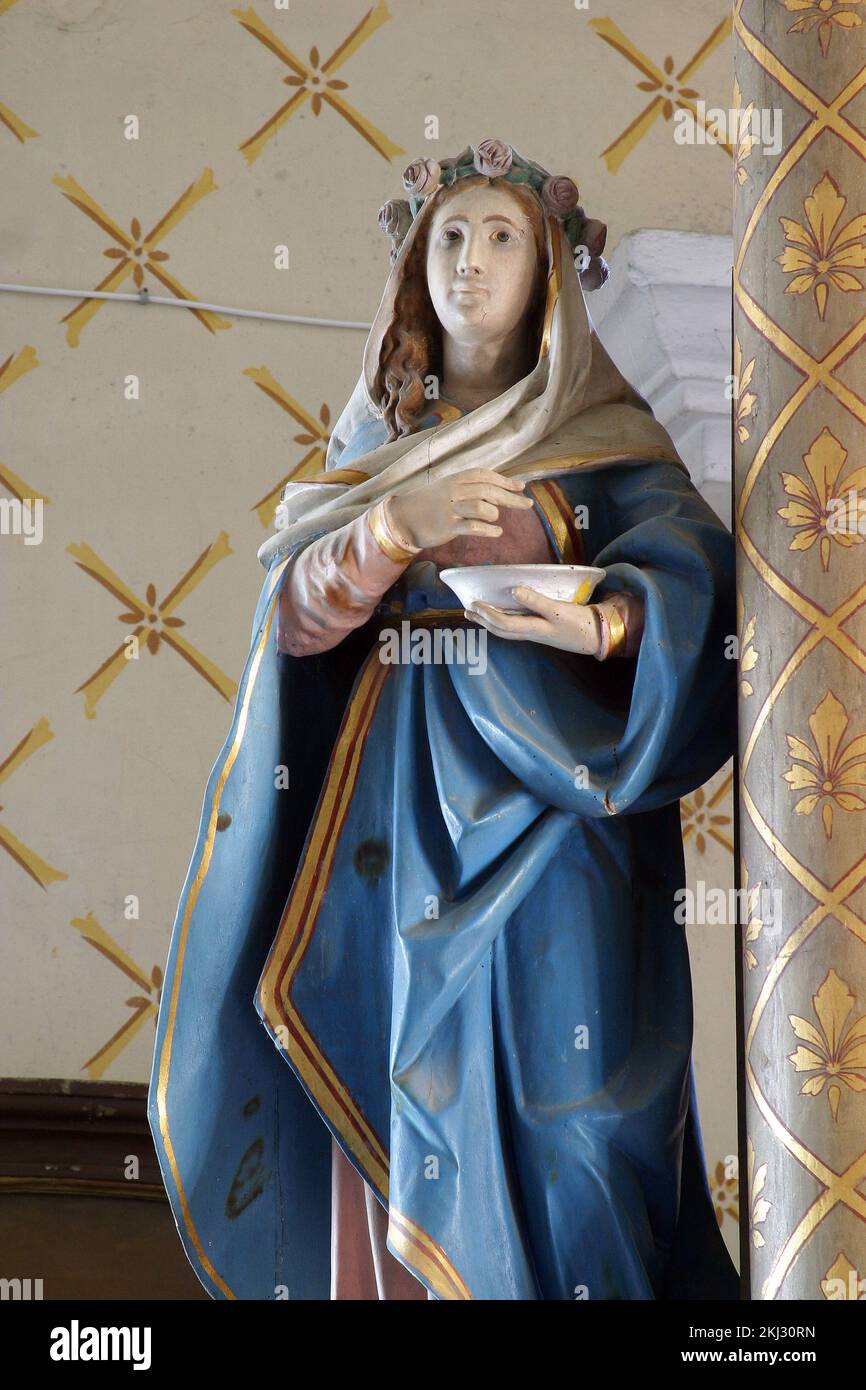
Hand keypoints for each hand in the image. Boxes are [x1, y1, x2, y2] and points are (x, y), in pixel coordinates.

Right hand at [386, 468, 533, 550]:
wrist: (403, 518)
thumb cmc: (428, 503)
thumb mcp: (447, 488)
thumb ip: (468, 487)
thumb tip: (496, 490)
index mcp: (456, 479)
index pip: (486, 476)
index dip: (505, 481)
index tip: (522, 487)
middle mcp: (455, 491)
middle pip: (489, 491)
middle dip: (511, 498)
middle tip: (527, 505)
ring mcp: (451, 509)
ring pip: (483, 507)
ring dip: (494, 514)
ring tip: (495, 520)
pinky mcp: (448, 526)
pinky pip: (474, 527)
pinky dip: (489, 530)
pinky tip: (496, 532)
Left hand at [467, 585, 602, 655]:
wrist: (596, 637)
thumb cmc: (578, 623)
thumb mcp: (558, 610)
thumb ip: (536, 601)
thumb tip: (513, 592)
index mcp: (533, 628)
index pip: (503, 623)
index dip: (486, 614)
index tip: (474, 603)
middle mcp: (530, 634)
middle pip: (500, 630)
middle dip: (482, 621)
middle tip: (467, 611)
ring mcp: (535, 634)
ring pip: (506, 631)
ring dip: (490, 623)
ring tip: (477, 615)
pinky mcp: (541, 632)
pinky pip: (515, 628)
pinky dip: (503, 623)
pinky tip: (503, 615)